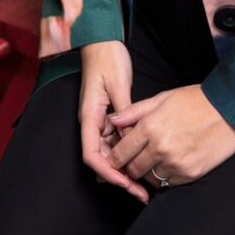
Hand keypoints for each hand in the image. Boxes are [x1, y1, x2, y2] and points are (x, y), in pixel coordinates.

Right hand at [77, 40, 149, 202]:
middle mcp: (91, 122)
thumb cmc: (108, 59)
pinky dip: (128, 153)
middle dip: (120, 178)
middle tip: (142, 193)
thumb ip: (125, 115)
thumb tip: (131, 140)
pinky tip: (143, 160)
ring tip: (146, 184)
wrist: (102, 41)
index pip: (92, 155)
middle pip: (102, 159)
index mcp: (89, 116)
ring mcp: (99, 120)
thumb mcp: (119, 85)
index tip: (127, 183)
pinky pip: (116, 141)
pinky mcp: (108, 116)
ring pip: (110, 153)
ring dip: (125, 168)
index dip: (109, 173)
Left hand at [107, 85, 234, 190]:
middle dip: (129, 166)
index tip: (114, 158)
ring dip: (148, 172)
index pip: (121, 152)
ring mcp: (176, 163)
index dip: (114, 158)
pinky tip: (170, 163)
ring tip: (154, 160)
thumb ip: (134, 111)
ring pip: (150, 178)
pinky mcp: (190, 173)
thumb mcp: (161, 98)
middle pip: (133, 169)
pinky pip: (168, 183)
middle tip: (133, 161)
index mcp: (150, 127)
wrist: (228, 110)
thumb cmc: (195, 100)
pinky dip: (166, 176)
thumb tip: (112, 120)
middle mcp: (160, 148)